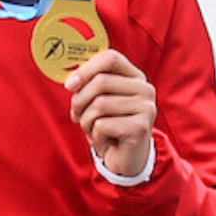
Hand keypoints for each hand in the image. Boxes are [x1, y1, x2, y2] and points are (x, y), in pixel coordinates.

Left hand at [65, 50, 156, 178]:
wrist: (125, 157)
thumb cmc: (107, 125)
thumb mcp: (96, 101)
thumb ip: (87, 86)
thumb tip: (71, 81)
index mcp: (133, 77)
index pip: (110, 58)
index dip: (86, 69)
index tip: (69, 85)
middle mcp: (144, 89)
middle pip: (100, 82)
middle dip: (80, 101)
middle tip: (77, 115)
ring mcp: (146, 107)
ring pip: (99, 105)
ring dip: (86, 121)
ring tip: (93, 129)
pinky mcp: (141, 127)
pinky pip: (102, 125)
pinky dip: (95, 135)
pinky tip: (105, 140)